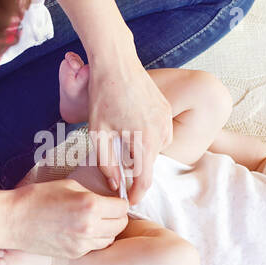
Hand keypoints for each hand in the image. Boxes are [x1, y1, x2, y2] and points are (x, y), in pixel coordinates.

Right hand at [6, 178, 128, 257]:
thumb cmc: (36, 198)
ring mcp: (81, 243)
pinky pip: (94, 247)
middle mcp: (89, 226)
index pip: (122, 207)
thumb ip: (92, 194)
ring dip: (106, 230)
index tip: (113, 202)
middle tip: (106, 211)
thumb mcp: (69, 186)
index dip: (119, 203)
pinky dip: (92, 240)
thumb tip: (108, 200)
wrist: (13, 220)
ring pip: (109, 239)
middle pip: (120, 225)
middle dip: (116, 217)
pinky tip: (80, 231)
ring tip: (93, 221)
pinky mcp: (73, 254)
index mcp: (90, 205)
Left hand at [88, 54, 171, 204]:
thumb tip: (115, 185)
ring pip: (156, 148)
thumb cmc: (103, 97)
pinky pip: (160, 133)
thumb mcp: (98, 134)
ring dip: (141, 151)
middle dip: (134, 168)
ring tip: (121, 138)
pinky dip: (147, 136)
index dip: (137, 194)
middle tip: (115, 162)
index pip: (145, 179)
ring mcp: (166, 120)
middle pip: (150, 163)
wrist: (116, 63)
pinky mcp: (166, 110)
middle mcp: (162, 132)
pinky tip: (131, 124)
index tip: (130, 201)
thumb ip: (107, 163)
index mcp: (145, 141)